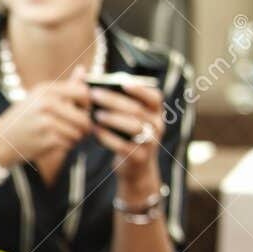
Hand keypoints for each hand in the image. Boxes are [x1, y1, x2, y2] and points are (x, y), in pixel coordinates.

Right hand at [0, 77, 92, 167]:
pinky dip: (67, 145)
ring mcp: (45, 122)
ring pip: (77, 132)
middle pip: (83, 117)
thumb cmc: (24, 116)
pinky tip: (58, 143)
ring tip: (66, 135)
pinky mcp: (45, 139)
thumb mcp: (40, 96)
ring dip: (76, 137)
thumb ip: (65, 86)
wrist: (1, 139)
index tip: (82, 110)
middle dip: (84, 125)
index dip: (87, 103)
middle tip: (80, 128)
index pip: (82, 92)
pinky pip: (69, 143)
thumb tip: (83, 69)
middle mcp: (46, 103)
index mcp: (46, 89)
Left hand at [91, 80, 164, 194]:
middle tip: (94, 94)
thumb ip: (120, 103)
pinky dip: (108, 137)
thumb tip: (99, 87)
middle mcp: (158, 126)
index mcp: (156, 113)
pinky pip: (124, 146)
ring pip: (133, 127)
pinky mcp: (140, 158)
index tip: (122, 82)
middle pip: (137, 110)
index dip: (140, 89)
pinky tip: (95, 130)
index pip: (154, 97)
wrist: (136, 168)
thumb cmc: (128, 136)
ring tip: (95, 114)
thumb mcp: (130, 119)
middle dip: (114, 100)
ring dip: (112, 118)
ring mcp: (151, 143)